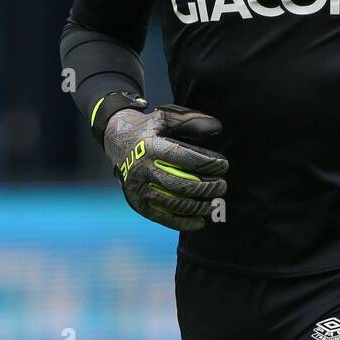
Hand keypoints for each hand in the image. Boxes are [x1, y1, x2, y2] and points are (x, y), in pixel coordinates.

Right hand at [103, 103, 228, 230]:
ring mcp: (139, 189)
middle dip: (207, 187)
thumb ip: (190, 121)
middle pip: (182, 184)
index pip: (184, 158)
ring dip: (199, 206)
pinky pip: (162, 217)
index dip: (207, 164)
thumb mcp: (165, 117)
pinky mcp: (137, 203)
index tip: (223, 165)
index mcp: (150, 147)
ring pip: (174, 204)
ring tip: (215, 203)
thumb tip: (217, 129)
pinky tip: (200, 222)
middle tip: (223, 185)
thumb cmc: (148, 129)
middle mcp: (143, 169)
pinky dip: (182, 223)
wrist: (116, 140)